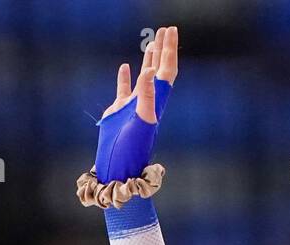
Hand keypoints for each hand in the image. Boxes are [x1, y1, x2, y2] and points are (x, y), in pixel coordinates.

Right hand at [94, 25, 178, 182]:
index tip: (171, 30)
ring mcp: (133, 106)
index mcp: (156, 102)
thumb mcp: (141, 122)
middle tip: (165, 29)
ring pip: (143, 77)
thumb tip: (152, 70)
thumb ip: (147, 97)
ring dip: (148, 59)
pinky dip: (125, 77)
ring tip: (151, 43)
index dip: (169, 50)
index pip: (166, 70)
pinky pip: (123, 90)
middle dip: (162, 49)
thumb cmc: (131, 151)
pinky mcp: (118, 113)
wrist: (119, 169)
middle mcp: (148, 102)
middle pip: (159, 70)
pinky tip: (124, 66)